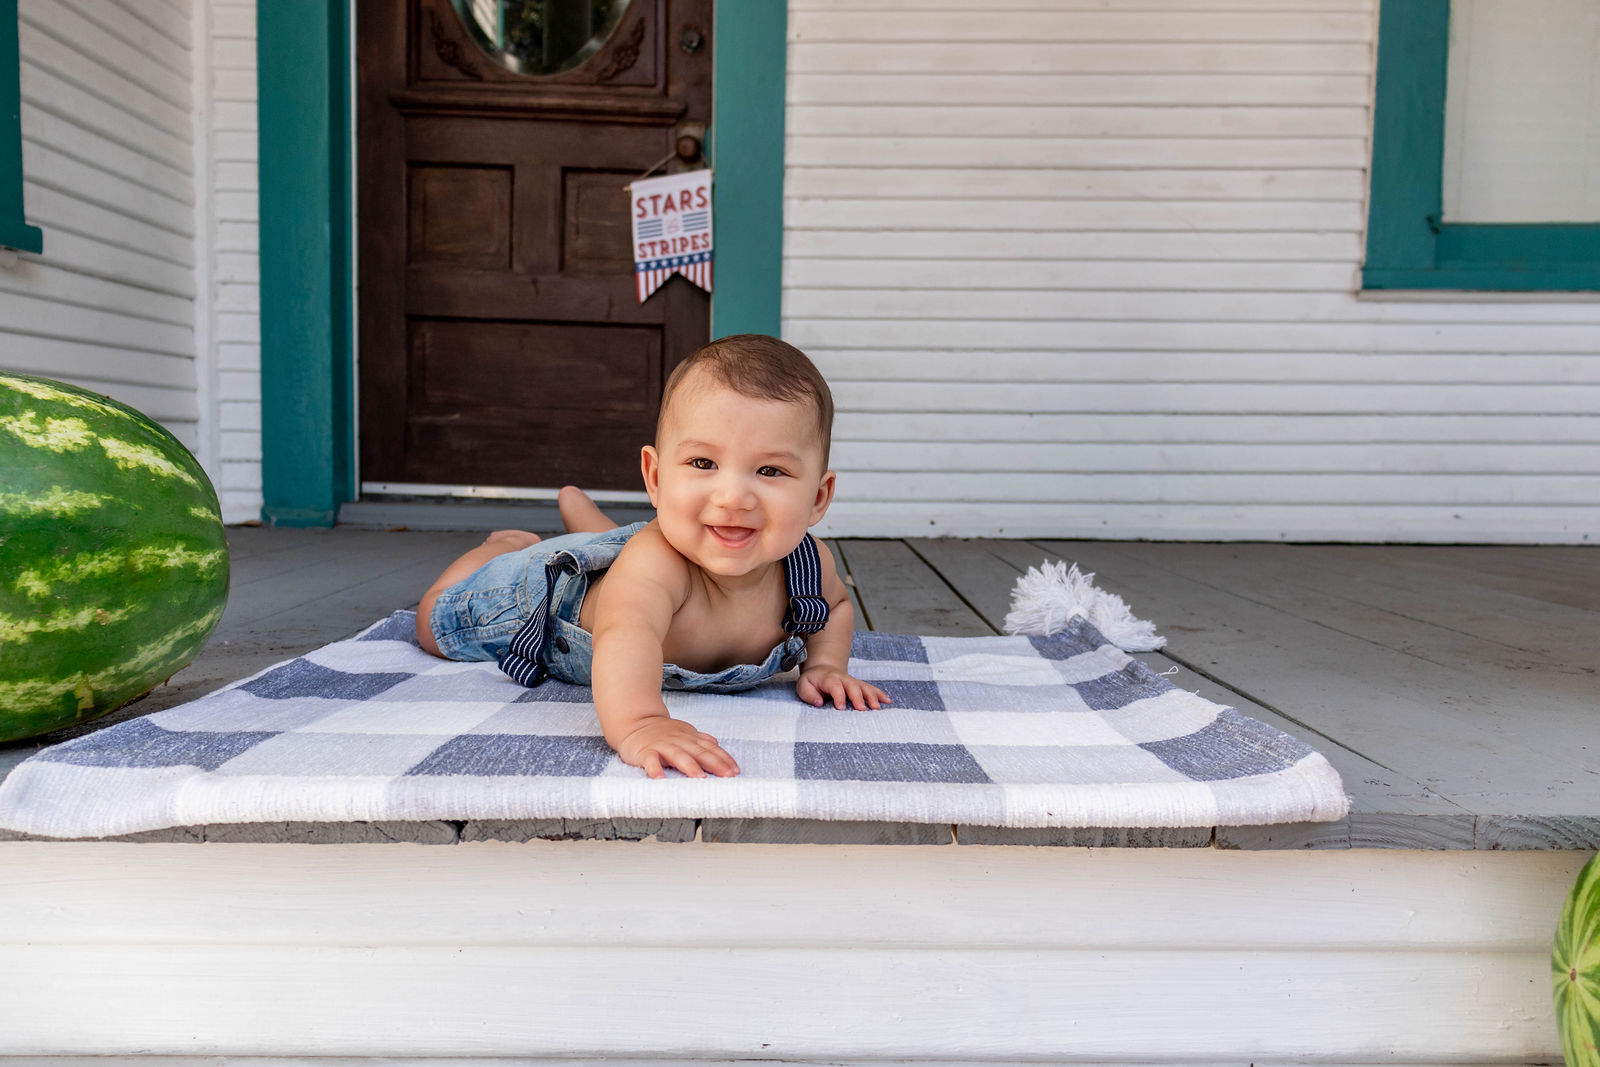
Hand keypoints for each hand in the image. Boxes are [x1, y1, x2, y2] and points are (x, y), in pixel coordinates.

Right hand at [614, 717, 739, 778]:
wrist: (634, 722)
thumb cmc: (661, 732)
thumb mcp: (684, 732)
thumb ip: (700, 740)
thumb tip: (717, 744)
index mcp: (690, 737)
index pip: (710, 748)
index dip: (724, 759)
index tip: (735, 771)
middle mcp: (679, 740)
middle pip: (699, 752)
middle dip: (714, 763)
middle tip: (727, 776)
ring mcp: (662, 746)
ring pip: (678, 755)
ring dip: (689, 766)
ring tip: (700, 778)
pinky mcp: (645, 752)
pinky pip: (650, 761)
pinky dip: (655, 769)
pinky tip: (660, 779)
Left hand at [797, 667, 890, 710]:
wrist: (822, 669)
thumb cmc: (812, 681)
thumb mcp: (803, 685)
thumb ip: (809, 694)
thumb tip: (819, 702)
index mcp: (829, 679)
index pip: (835, 686)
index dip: (838, 696)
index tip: (841, 708)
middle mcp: (843, 679)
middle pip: (853, 686)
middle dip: (858, 697)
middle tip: (862, 710)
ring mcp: (853, 682)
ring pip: (864, 687)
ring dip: (872, 696)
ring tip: (877, 708)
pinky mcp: (859, 686)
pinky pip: (871, 688)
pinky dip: (880, 694)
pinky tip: (887, 701)